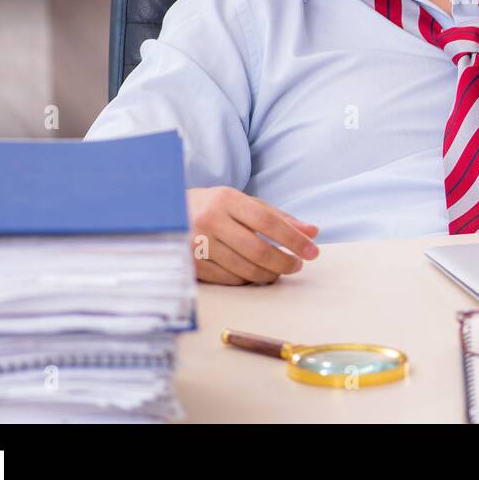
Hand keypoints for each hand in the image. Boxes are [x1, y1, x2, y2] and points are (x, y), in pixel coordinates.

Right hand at [186, 186, 319, 284]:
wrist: (165, 214)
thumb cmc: (214, 208)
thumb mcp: (244, 203)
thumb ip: (279, 217)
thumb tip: (312, 232)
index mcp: (226, 199)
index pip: (267, 221)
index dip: (294, 238)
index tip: (313, 250)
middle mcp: (209, 221)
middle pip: (258, 250)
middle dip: (285, 262)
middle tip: (297, 264)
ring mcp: (197, 245)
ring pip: (245, 269)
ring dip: (269, 274)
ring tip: (279, 270)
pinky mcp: (191, 265)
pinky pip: (230, 280)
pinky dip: (248, 280)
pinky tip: (254, 273)